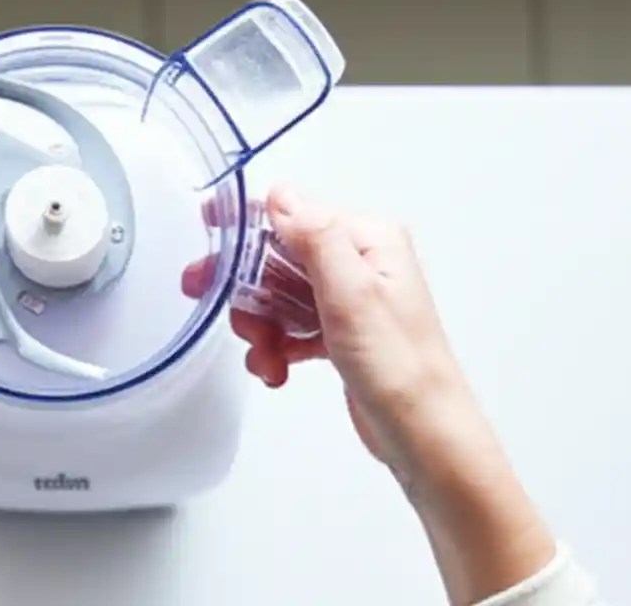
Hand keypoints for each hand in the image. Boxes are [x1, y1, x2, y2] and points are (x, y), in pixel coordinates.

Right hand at [187, 184, 555, 604]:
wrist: (423, 435)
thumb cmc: (398, 365)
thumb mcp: (352, 293)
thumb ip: (315, 238)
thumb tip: (280, 195)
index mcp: (367, 240)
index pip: (293, 216)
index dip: (245, 227)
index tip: (207, 236)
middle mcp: (359, 262)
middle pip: (278, 257)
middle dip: (247, 289)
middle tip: (215, 306)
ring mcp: (348, 299)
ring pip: (278, 297)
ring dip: (261, 326)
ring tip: (263, 357)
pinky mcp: (340, 334)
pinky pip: (290, 328)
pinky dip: (275, 347)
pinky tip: (275, 370)